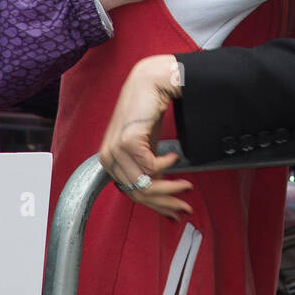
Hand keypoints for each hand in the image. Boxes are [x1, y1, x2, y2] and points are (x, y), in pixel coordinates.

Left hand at [98, 55, 192, 218]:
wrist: (150, 83)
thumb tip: (162, 191)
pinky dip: (166, 165)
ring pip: (145, 185)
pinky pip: (151, 167)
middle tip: (186, 206)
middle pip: (138, 195)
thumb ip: (149, 169)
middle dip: (166, 203)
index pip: (131, 194)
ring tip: (185, 182)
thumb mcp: (147, 146)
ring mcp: (115, 150)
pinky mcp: (127, 141)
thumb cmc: (147, 112)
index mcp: (110, 161)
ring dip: (170, 187)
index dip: (156, 207)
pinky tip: (175, 156)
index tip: (176, 212)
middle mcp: (108, 158)